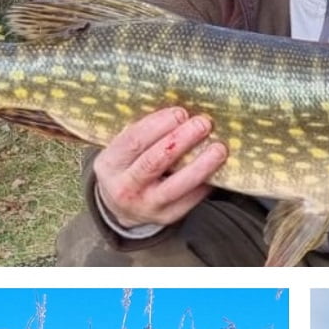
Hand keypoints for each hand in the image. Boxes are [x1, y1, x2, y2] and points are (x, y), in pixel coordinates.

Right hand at [94, 108, 227, 227]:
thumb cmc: (127, 168)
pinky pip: (190, 199)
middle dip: (181, 140)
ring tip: (219, 148)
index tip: (180, 113)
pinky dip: (206, 182)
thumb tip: (180, 112)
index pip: (133, 141)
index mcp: (110, 164)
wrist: (121, 208)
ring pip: (176, 185)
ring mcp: (147, 205)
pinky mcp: (167, 216)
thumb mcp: (122, 151)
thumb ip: (143, 133)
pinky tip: (218, 168)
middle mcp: (125, 187)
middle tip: (203, 124)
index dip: (158, 125)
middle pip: (155, 162)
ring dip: (201, 165)